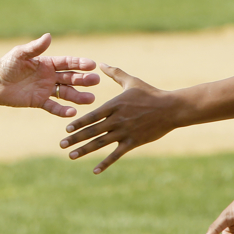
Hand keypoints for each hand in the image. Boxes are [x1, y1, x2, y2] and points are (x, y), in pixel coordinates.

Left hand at [0, 33, 98, 116]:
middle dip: (84, 79)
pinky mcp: (39, 102)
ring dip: (79, 96)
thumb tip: (49, 36)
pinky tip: (73, 112)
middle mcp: (50, 76)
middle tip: (96, 81)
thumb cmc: (6, 65)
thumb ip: (35, 48)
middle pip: (71, 78)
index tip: (92, 65)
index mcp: (48, 63)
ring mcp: (46, 90)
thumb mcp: (20, 54)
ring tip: (91, 99)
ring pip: (66, 93)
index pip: (67, 62)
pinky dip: (63, 110)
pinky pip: (54, 106)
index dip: (79, 63)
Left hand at [59, 64, 177, 172]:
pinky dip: (105, 163)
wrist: (171, 108)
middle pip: (93, 130)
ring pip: (101, 143)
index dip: (79, 123)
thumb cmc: (150, 93)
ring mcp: (125, 132)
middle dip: (76, 138)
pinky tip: (94, 170)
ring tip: (71, 156)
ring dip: (85, 150)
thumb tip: (101, 63)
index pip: (92, 115)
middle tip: (62, 145)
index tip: (66, 130)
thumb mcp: (131, 81)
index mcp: (115, 105)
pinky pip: (116, 154)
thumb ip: (115, 73)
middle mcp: (117, 119)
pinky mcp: (133, 142)